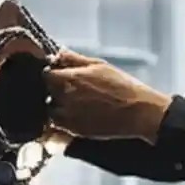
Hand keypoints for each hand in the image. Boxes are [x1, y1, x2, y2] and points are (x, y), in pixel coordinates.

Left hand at [44, 49, 172, 142]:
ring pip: (51, 110)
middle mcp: (66, 98)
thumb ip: (74, 59)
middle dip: (55, 90)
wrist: (138, 112)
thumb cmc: (122, 86)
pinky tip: (79, 114)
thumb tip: (57, 53)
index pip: (46, 75)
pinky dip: (64, 120)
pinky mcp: (74, 130)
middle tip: (70, 89)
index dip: (52, 74)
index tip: (60, 75)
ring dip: (58, 106)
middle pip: (48, 93)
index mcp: (71, 78)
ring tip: (75, 104)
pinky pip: (59, 125)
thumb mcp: (99, 65)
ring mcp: (69, 116)